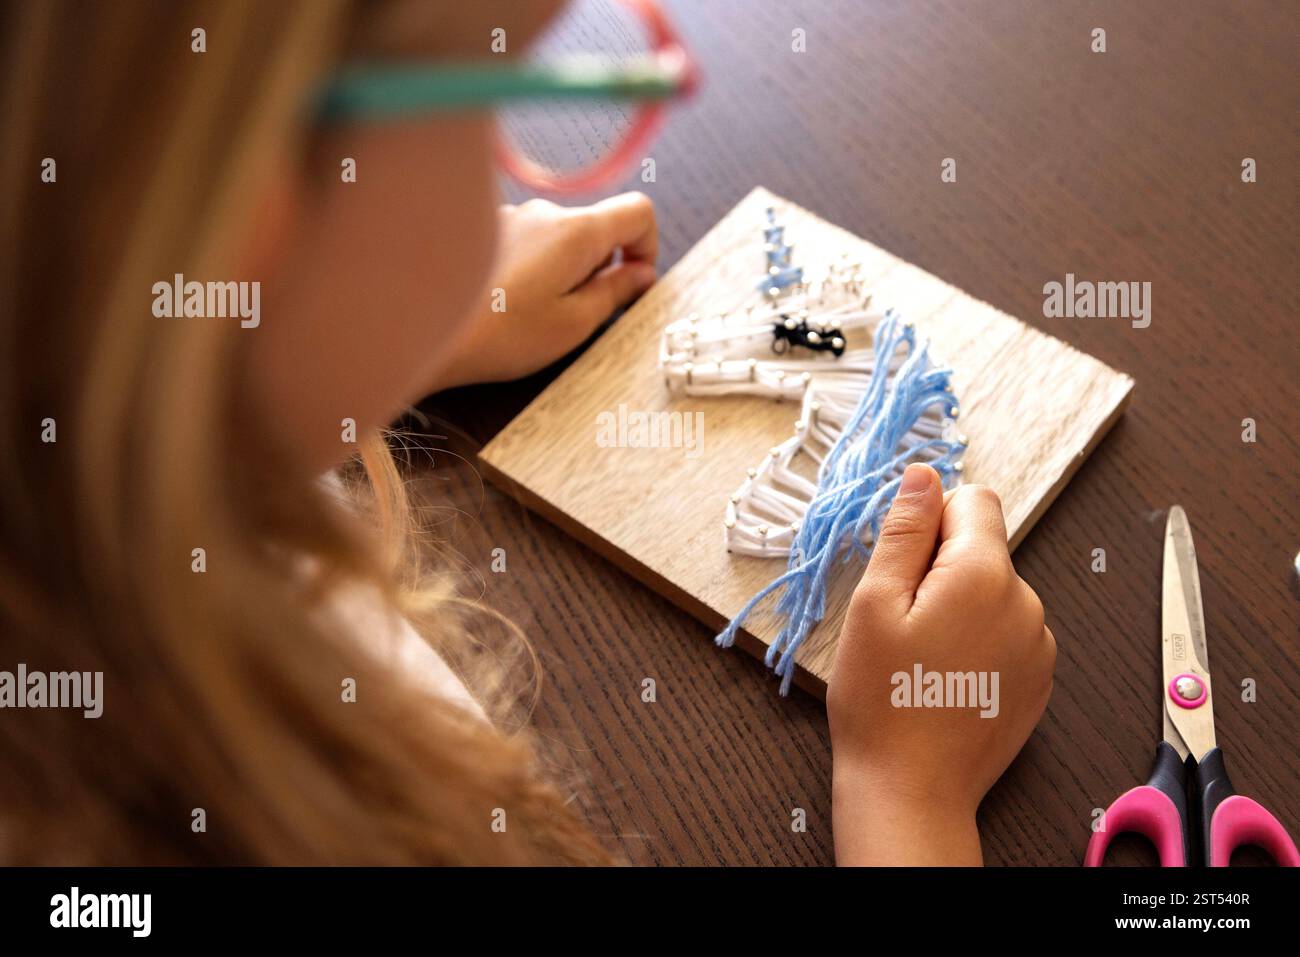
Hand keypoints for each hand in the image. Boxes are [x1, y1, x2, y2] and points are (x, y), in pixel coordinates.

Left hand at [429, 192, 657, 388]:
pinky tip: (504, 302)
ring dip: (561, 269)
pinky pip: (525, 241)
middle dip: (599, 266)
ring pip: (557, 236)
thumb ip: (615, 293)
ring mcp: (511, 217)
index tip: (632, 282)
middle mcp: (544, 211)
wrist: (423, 329)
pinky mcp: (483, 230)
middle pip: (595, 226)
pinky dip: (530, 267)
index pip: (638, 210)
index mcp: (576, 232)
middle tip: (577, 314)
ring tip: (532, 314)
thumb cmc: (501, 335)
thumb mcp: (573, 325)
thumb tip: (641, 275)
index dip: (647, 246)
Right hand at [827, 464, 1055, 865]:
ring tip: (922, 657)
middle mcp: (1025, 602)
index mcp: (983, 575)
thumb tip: (923, 475)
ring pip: (994, 591)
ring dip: (959, 607)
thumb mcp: (874, 604)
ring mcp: (1038, 644)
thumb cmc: (882, 701)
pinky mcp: (1039, 678)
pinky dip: (977, 642)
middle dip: (940, 569)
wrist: (912, 791)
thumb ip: (904, 532)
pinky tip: (945, 678)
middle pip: (983, 548)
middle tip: (902, 622)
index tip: (903, 569)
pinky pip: (1007, 631)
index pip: (973, 499)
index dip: (930, 522)